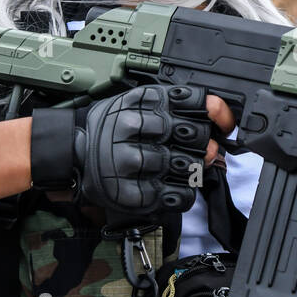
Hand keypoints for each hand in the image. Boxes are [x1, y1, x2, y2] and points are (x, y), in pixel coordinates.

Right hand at [30, 85, 234, 224]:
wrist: (76, 150)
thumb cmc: (115, 124)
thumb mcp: (141, 99)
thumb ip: (179, 100)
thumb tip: (216, 110)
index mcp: (140, 103)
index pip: (196, 104)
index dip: (216, 112)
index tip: (220, 120)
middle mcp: (135, 130)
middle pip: (197, 136)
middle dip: (202, 142)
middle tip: (192, 146)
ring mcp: (132, 164)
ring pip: (191, 166)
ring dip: (193, 168)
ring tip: (177, 165)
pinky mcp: (133, 194)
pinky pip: (180, 196)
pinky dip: (184, 192)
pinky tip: (172, 184)